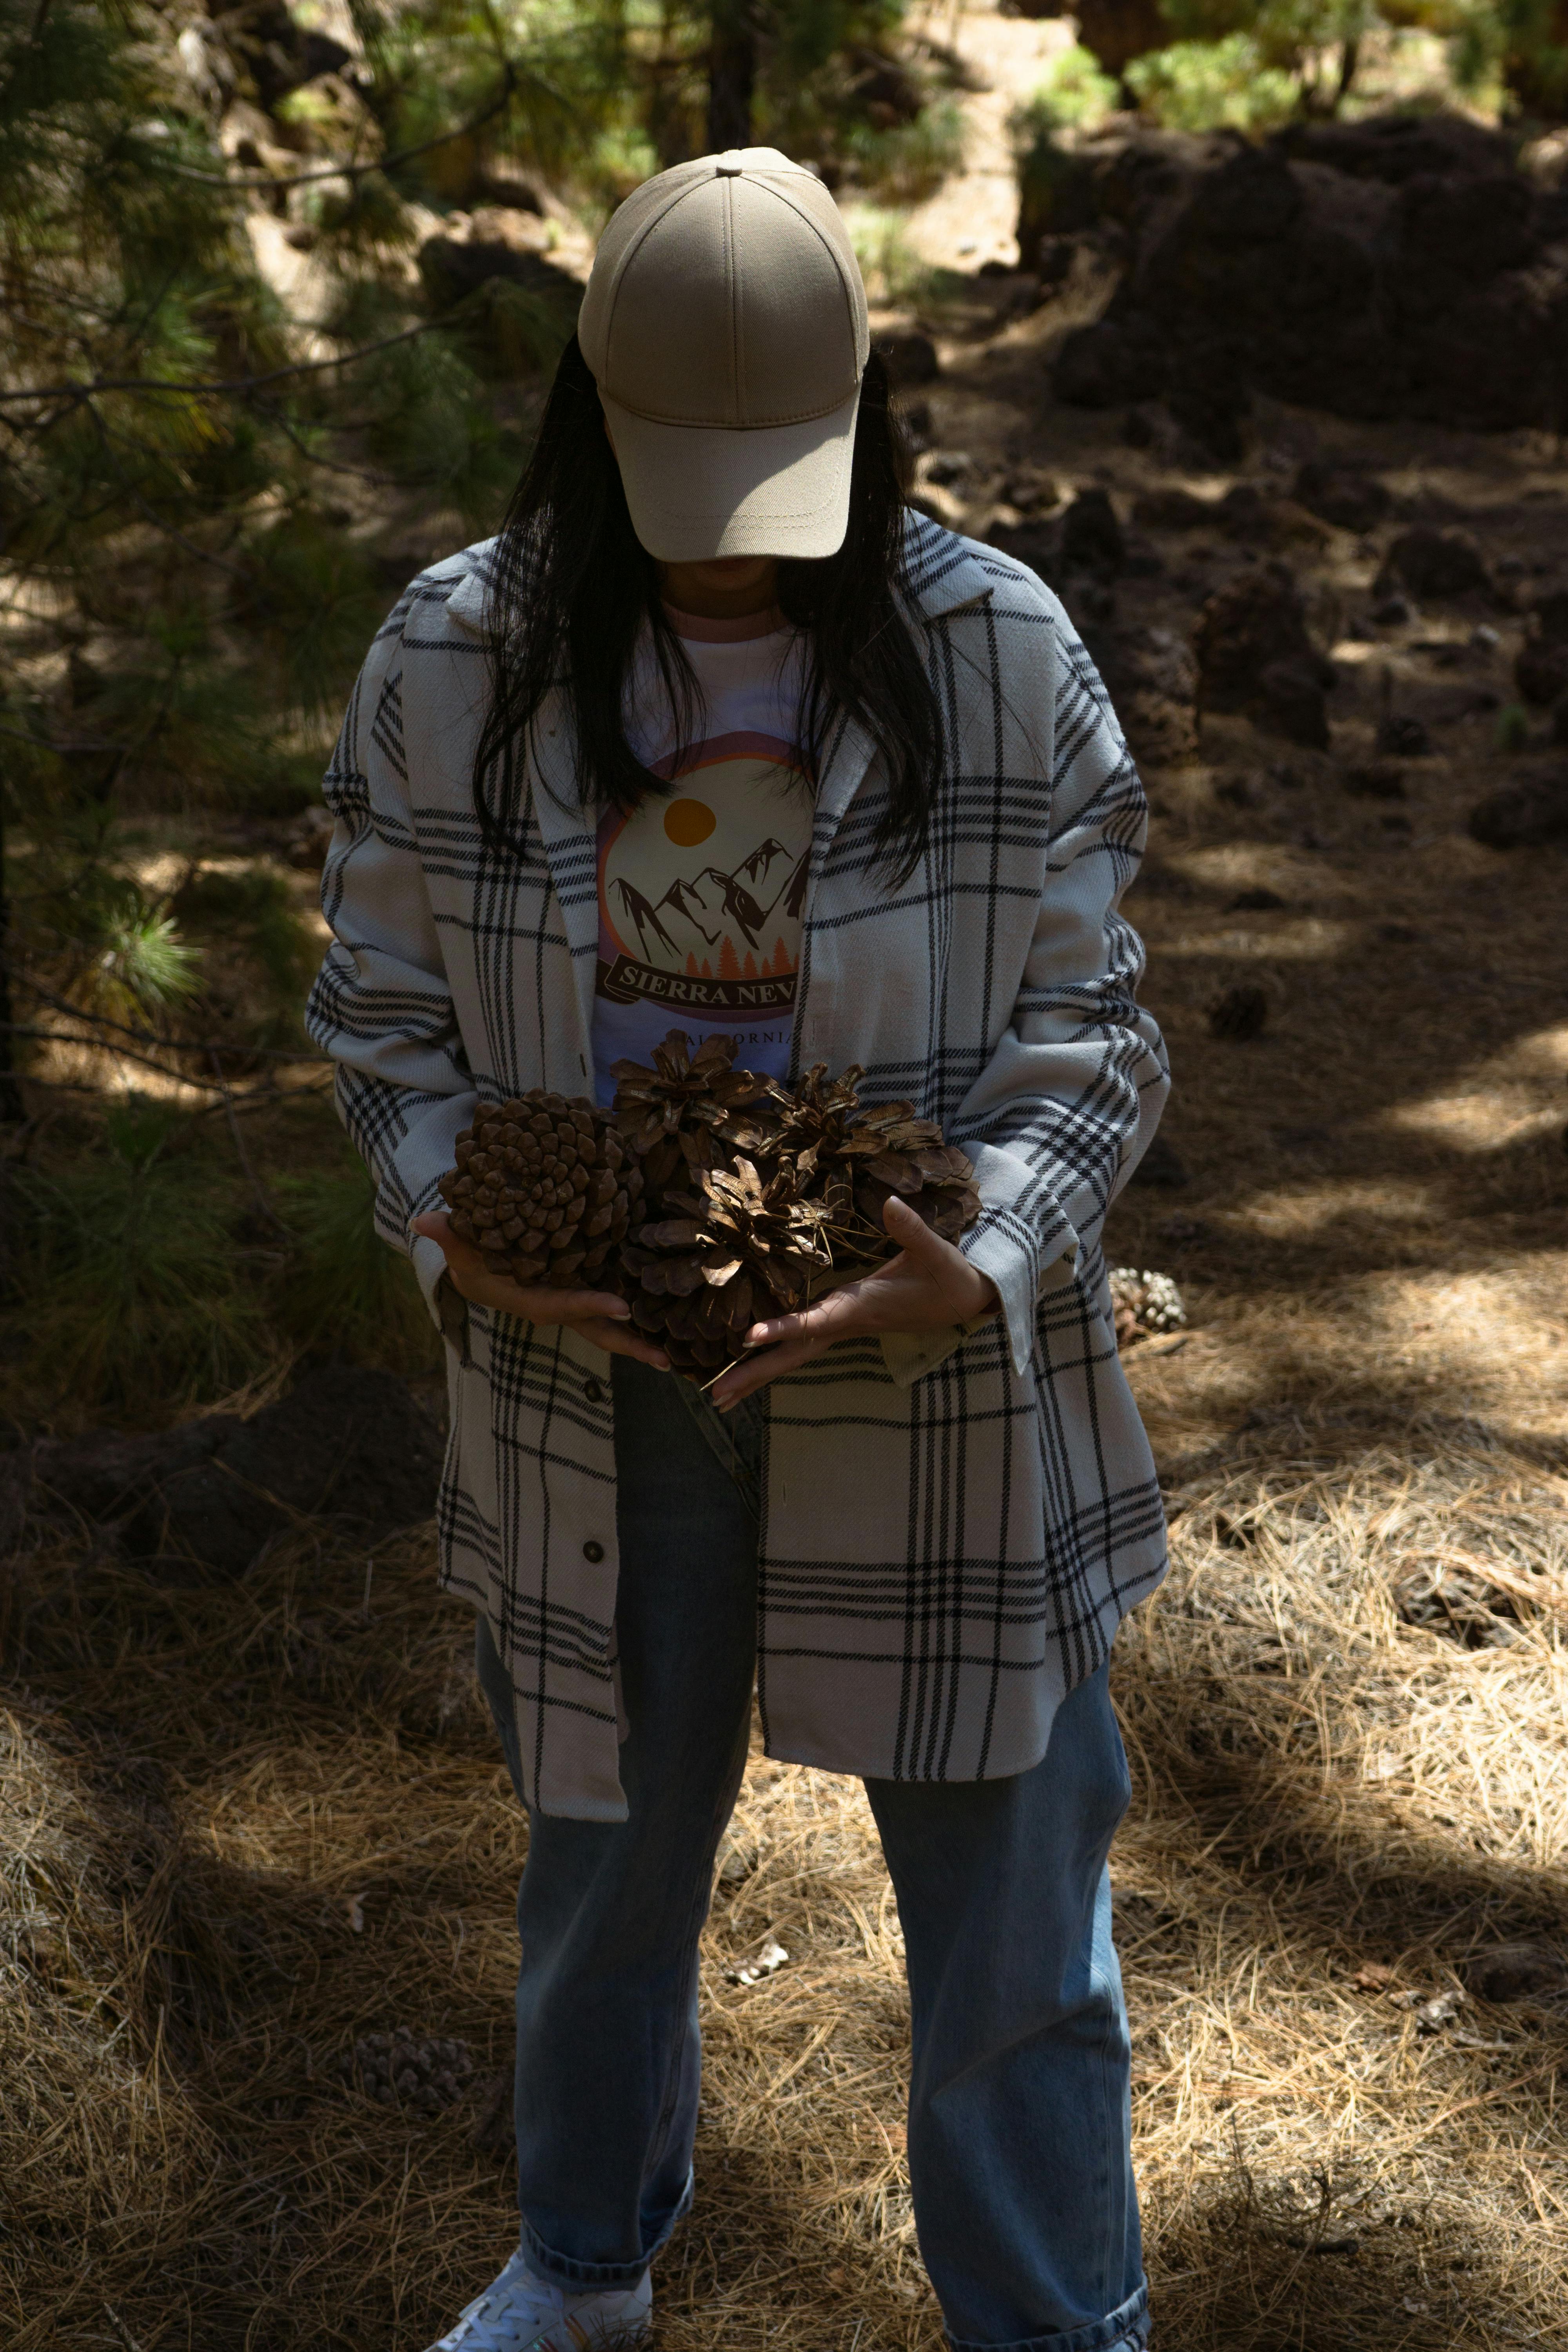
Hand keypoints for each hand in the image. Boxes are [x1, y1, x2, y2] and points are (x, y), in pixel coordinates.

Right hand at [412, 1211, 669, 1369]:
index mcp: (530, 1299)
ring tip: (677, 1355)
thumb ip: (449, 1235)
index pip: (561, 1305)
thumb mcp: (460, 1245)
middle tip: (664, 1359)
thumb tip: (422, 1221)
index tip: (622, 1305)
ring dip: (641, 1339)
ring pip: (610, 1324)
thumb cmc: (471, 1252)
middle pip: (595, 1329)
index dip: (589, 1305)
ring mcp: (574, 1302)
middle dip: (627, 1343)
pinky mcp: (586, 1292)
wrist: (481, 1262)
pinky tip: (674, 1320)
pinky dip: (640, 1315)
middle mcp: (556, 1307)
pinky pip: (615, 1305)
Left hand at [708, 1195, 997, 1410]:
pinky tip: (751, 1365)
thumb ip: (912, 1229)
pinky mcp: (845, 1324)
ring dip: (758, 1374)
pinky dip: (775, 1357)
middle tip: (715, 1396)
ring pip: (795, 1356)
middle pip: (794, 1355)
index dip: (783, 1328)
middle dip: (755, 1374)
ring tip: (720, 1397)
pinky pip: (803, 1345)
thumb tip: (891, 1202)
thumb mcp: (936, 1251)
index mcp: (861, 1307)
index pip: (815, 1321)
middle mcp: (847, 1324)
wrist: (967, 1301)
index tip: (747, 1337)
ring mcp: (844, 1328)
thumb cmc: (949, 1276)